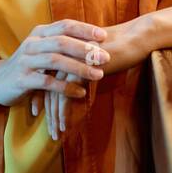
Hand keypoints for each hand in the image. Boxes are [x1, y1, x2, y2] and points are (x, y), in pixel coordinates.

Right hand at [0, 19, 107, 107]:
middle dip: (86, 49)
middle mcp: (32, 44)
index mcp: (39, 33)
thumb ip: (62, 44)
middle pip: (62, 42)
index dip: (85, 29)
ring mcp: (26, 61)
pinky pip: (47, 82)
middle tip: (105, 58)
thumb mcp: (42, 49)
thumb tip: (94, 42)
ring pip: (55, 61)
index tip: (104, 36)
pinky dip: (66, 87)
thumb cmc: (28, 65)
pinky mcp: (22, 79)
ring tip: (98, 75)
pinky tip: (81, 92)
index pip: (65, 25)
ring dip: (79, 68)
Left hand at [34, 17, 154, 139]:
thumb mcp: (96, 59)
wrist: (134, 38)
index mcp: (64, 50)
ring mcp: (70, 62)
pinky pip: (65, 95)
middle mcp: (62, 55)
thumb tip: (78, 84)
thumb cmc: (119, 48)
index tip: (38, 112)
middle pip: (46, 87)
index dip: (40, 96)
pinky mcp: (79, 71)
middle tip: (48, 129)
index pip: (45, 76)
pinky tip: (64, 126)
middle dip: (46, 111)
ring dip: (54, 116)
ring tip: (55, 134)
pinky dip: (63, 113)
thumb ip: (84, 68)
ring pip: (54, 94)